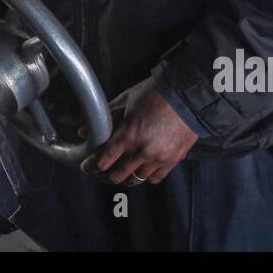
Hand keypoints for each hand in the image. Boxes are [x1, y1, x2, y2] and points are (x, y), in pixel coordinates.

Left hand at [80, 76, 198, 185]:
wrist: (187, 95)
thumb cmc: (156, 93)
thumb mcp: (126, 100)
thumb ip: (106, 116)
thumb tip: (85, 129)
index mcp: (128, 134)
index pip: (104, 159)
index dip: (92, 165)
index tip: (87, 166)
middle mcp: (142, 150)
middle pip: (118, 175)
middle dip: (106, 175)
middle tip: (101, 172)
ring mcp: (158, 158)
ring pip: (136, 179)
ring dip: (126, 178)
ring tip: (120, 174)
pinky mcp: (172, 160)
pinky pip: (155, 178)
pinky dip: (145, 177)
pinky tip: (141, 171)